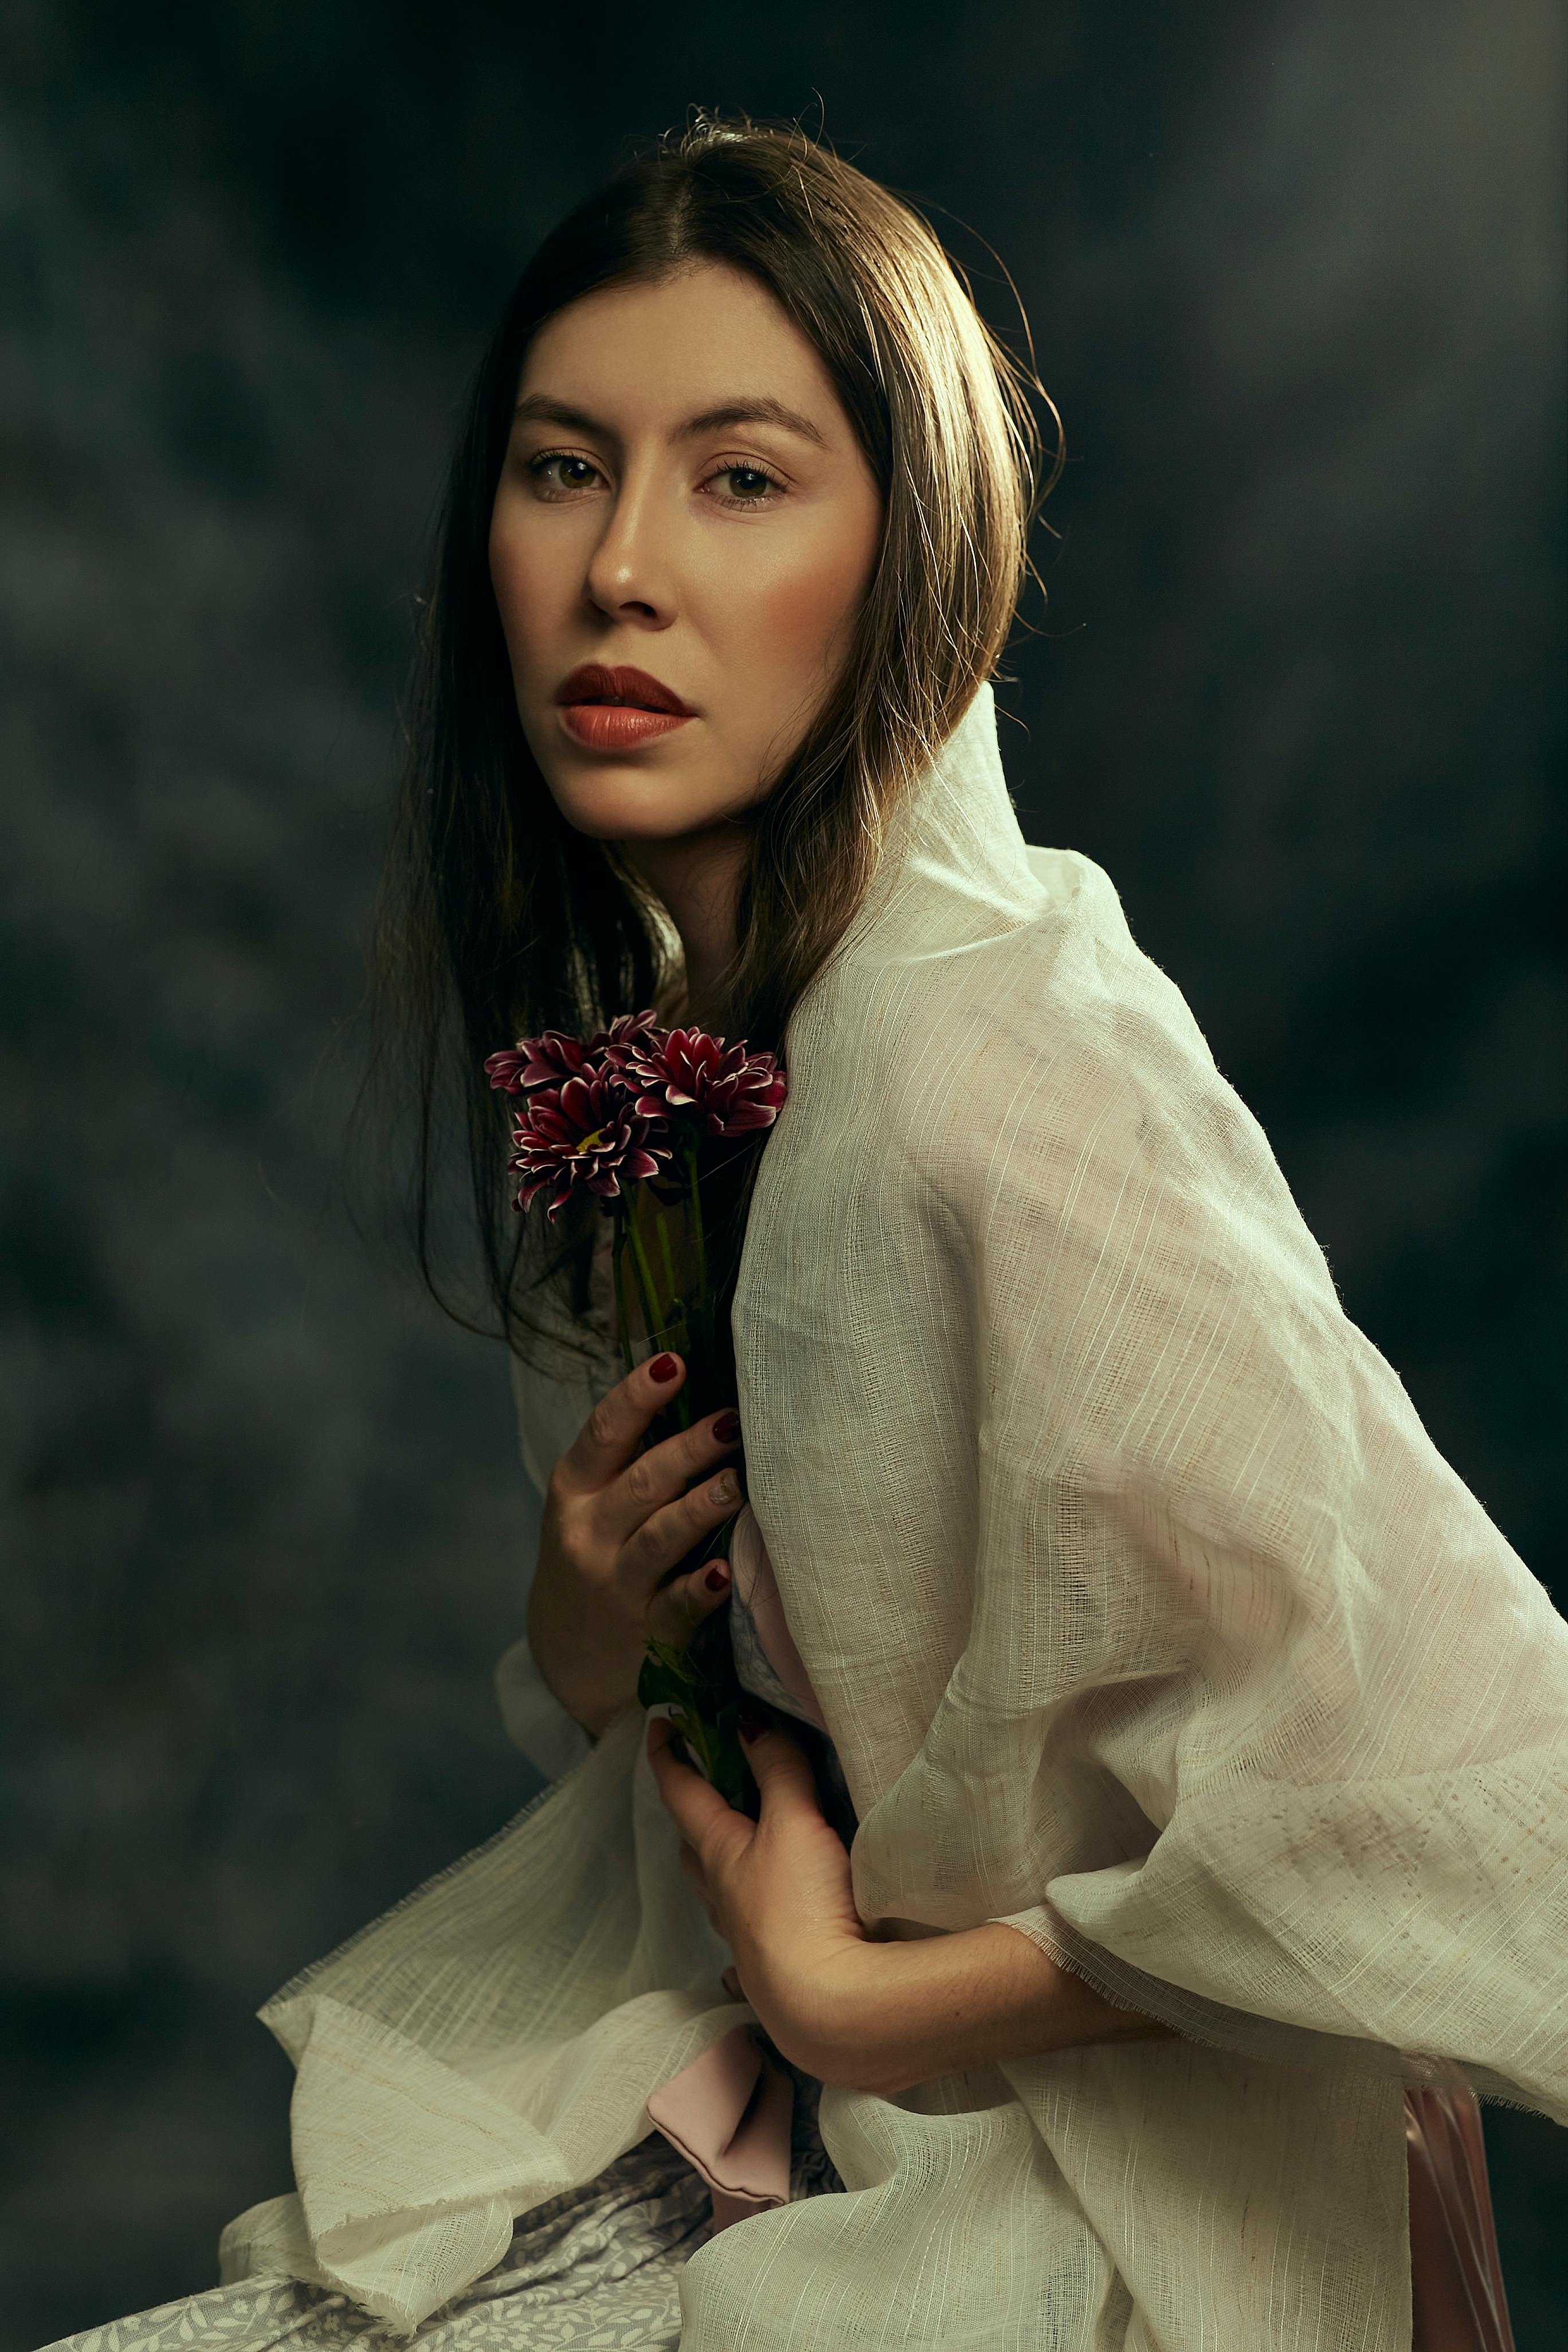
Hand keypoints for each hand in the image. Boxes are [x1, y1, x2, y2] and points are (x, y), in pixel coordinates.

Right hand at [530, 1353, 741, 1738]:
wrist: (568, 1659)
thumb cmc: (594, 1556)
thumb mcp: (588, 1506)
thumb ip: (627, 1459)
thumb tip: (691, 1386)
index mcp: (574, 1491)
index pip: (603, 1434)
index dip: (636, 1397)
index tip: (673, 1363)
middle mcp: (588, 1535)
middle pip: (641, 1484)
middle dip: (687, 1450)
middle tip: (732, 1422)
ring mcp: (616, 1585)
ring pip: (659, 1538)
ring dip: (699, 1509)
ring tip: (738, 1484)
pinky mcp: (647, 1632)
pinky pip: (676, 1607)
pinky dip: (699, 1589)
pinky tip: (724, 1572)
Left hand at [647, 1710, 871, 2079]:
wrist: (830, 2011)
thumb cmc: (803, 1908)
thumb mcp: (794, 1824)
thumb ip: (777, 1771)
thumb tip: (746, 1723)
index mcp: (721, 1854)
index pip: (684, 1795)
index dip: (669, 1756)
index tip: (658, 1723)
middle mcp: (723, 1899)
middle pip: (694, 1851)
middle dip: (690, 1817)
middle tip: (698, 1790)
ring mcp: (743, 1945)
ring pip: (717, 1900)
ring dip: (717, 1874)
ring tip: (732, 1859)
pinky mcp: (769, 1982)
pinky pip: (743, 1957)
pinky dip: (739, 1945)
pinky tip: (743, 1956)